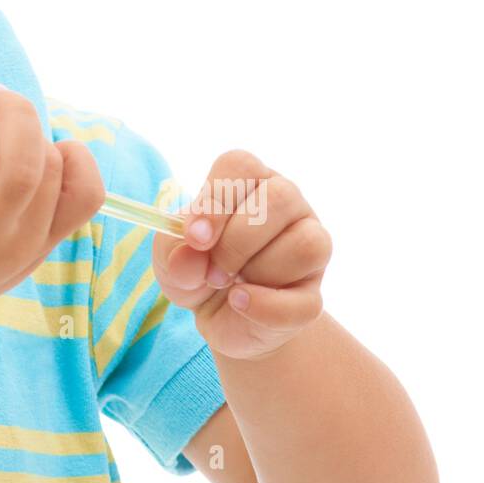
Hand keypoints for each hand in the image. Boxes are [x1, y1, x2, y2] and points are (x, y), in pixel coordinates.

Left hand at [152, 149, 332, 360]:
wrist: (218, 316)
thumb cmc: (196, 269)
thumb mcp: (171, 257)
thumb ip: (173, 251)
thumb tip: (191, 256)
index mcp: (248, 183)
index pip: (242, 165)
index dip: (216, 200)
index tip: (195, 237)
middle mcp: (287, 206)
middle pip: (281, 197)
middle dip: (237, 240)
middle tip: (212, 270)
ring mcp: (309, 248)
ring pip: (305, 244)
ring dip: (257, 271)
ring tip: (230, 286)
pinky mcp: (312, 295)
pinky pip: (305, 301)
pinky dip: (264, 307)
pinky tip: (240, 304)